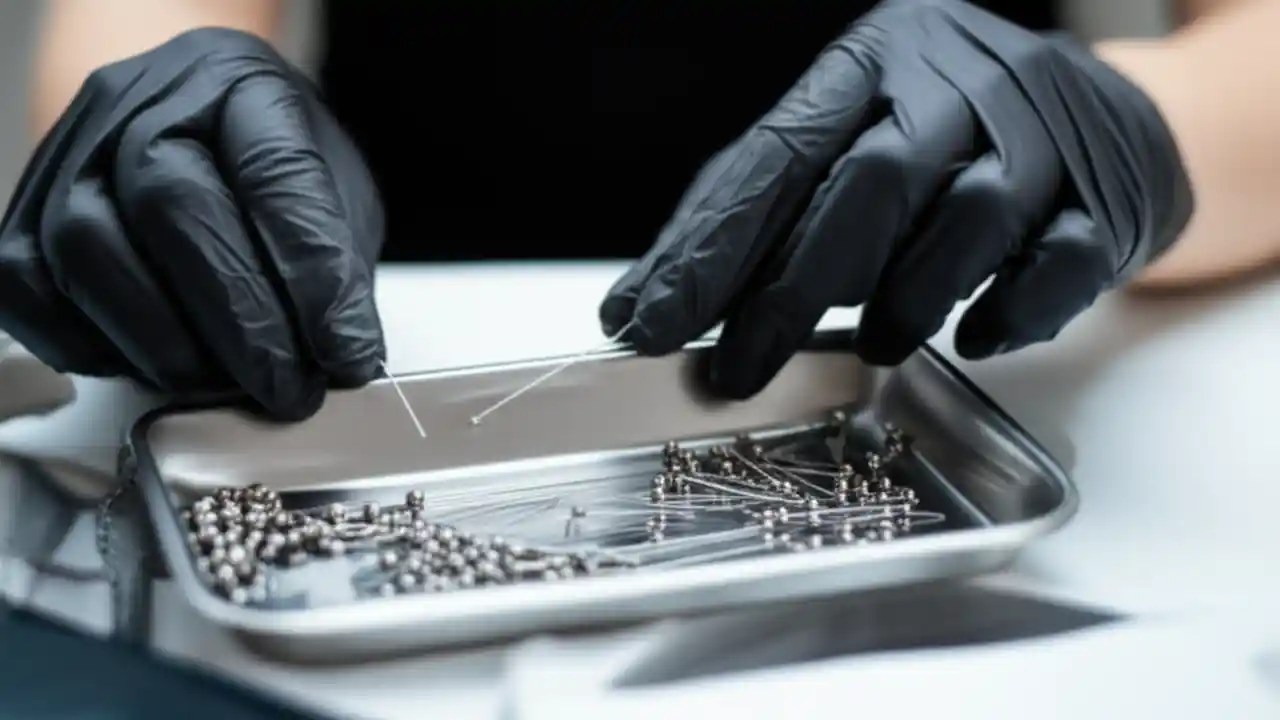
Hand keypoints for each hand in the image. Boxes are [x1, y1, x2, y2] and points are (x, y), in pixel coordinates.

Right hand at [0, 28, 384, 419]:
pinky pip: (32, 291)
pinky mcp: (22, 215)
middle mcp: (142, 101)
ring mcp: (69, 152)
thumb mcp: (335, 194)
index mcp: (240, 82)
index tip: (346, 351)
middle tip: (288, 388)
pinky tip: (155, 366)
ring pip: (88, 250)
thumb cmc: (266, 171)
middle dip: (241, 320)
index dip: (314, 274)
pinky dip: (96, 347)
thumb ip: (338, 264)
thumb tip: (342, 354)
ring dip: (168, 343)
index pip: (275, 172)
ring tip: (229, 386)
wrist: (182, 135)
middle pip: (172, 204)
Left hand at [600, 0, 1192, 397]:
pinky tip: (973, 338)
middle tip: (738, 371)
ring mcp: (1044, 136)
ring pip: (967, 218)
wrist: (1104, 126)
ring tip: (873, 344)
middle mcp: (958, 82)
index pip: (777, 156)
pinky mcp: (1104, 202)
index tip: (650, 327)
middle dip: (791, 292)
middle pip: (867, 184)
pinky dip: (1006, 314)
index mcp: (873, 61)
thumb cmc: (937, 146)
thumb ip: (743, 219)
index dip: (711, 248)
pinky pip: (1054, 265)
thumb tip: (635, 313)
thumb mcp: (834, 148)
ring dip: (902, 301)